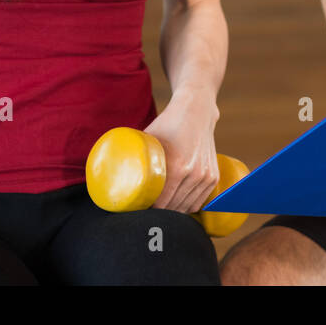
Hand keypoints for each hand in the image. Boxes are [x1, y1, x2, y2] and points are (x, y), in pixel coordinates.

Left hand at [143, 88, 219, 213]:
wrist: (197, 111)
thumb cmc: (168, 124)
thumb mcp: (148, 138)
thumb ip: (135, 157)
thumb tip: (113, 174)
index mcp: (177, 168)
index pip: (160, 204)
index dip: (147, 209)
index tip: (137, 209)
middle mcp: (194, 175)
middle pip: (173, 208)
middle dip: (158, 213)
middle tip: (145, 210)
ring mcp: (206, 176)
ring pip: (186, 208)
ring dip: (173, 211)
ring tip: (160, 209)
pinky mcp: (213, 177)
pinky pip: (198, 202)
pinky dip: (187, 206)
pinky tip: (176, 204)